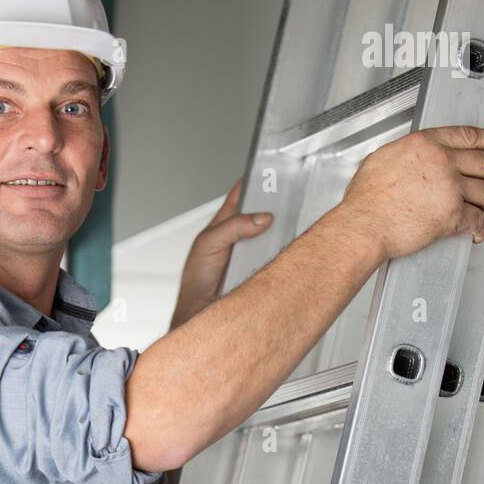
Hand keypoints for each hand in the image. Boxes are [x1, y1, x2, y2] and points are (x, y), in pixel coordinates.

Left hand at [170, 178, 273, 329]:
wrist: (200, 310)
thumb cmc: (197, 278)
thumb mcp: (209, 243)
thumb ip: (233, 227)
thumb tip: (261, 218)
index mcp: (226, 220)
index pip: (244, 191)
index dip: (257, 179)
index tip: (272, 172)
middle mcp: (242, 234)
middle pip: (266, 212)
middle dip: (277, 207)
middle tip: (286, 206)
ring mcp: (254, 251)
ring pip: (275, 236)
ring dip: (282, 234)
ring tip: (287, 230)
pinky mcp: (263, 268)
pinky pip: (277, 258)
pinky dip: (282, 256)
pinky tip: (284, 254)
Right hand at [341, 125, 483, 260]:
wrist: (363, 227)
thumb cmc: (365, 202)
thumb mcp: (383, 160)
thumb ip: (406, 154)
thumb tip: (413, 159)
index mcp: (426, 144)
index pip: (470, 136)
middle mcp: (442, 161)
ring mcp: (449, 187)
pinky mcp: (451, 215)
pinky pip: (477, 220)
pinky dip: (482, 228)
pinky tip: (479, 231)